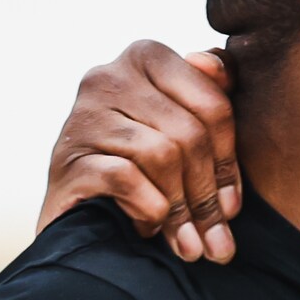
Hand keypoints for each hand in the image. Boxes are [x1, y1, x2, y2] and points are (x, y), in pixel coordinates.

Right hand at [37, 40, 242, 263]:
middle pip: (189, 135)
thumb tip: (218, 67)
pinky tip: (147, 227)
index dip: (229, 162)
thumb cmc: (137, 167)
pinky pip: (127, 178)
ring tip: (185, 242)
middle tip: (215, 240)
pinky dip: (147, 208)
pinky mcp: (67, 158)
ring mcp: (83, 116)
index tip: (232, 206)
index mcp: (146, 57)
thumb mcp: (178, 125)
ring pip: (162, 156)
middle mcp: (109, 76)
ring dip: (180, 209)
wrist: (75, 215)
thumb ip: (207, 88)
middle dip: (206, 195)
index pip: (213, 105)